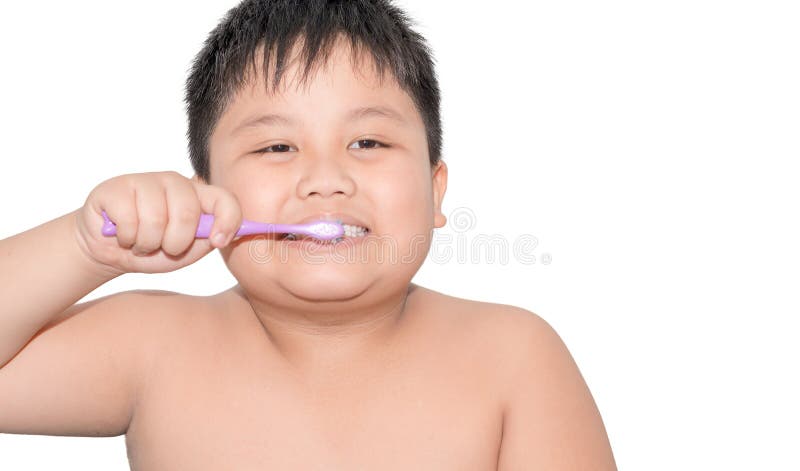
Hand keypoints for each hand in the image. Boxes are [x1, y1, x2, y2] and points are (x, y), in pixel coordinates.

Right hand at [74, 171, 241, 274]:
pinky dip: (126, 239)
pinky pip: (129, 222)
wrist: (110, 251)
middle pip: (187, 213)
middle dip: (175, 243)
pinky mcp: (117, 187)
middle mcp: (174, 182)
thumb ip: (208, 239)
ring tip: (140, 241)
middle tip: (163, 247)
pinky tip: (122, 234)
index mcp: (197, 195)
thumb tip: (230, 233)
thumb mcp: (188, 250)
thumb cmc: (154, 249)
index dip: (227, 220)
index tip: (218, 241)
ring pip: (156, 220)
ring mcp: (145, 180)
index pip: (224, 198)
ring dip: (147, 244)